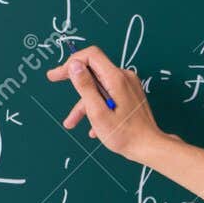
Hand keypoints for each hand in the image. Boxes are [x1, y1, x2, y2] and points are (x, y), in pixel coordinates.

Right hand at [46, 46, 166, 161]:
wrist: (149, 147)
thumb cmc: (123, 134)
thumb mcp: (98, 112)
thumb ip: (85, 87)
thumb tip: (74, 65)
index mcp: (116, 78)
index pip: (91, 55)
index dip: (72, 62)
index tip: (58, 74)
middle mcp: (124, 77)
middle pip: (94, 70)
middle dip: (73, 79)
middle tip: (53, 79)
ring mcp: (128, 86)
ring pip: (99, 87)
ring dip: (84, 103)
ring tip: (71, 122)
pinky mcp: (130, 95)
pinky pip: (108, 95)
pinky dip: (97, 107)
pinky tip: (92, 127)